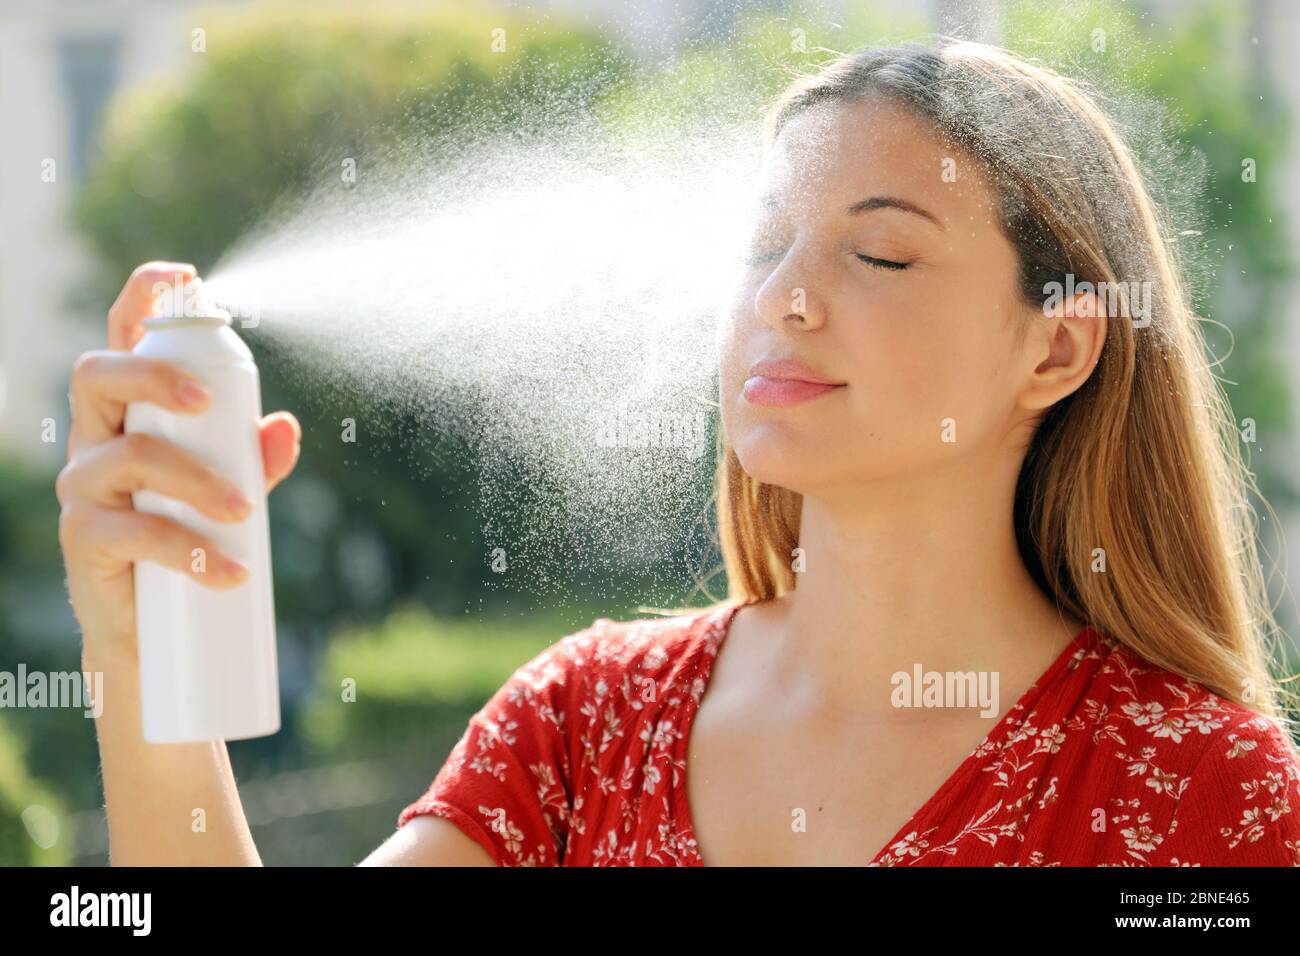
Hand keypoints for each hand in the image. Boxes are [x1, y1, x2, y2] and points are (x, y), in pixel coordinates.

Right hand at [56, 262, 300, 661]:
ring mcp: (84, 486)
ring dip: (197, 479)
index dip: (143, 300)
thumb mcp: (230, 489)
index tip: (182, 273)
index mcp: (128, 411)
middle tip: (211, 403)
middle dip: (156, 375)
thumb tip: (287, 428)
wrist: (153, 626)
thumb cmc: (189, 534)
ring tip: (245, 511)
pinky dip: (192, 549)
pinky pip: (135, 531)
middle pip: (101, 376)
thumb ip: (254, 458)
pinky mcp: (85, 538)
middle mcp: (96, 437)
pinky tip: (230, 570)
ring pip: (132, 456)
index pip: (122, 340)